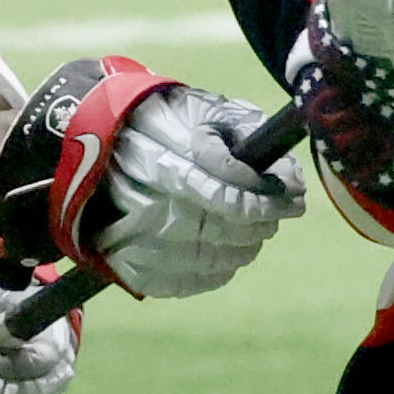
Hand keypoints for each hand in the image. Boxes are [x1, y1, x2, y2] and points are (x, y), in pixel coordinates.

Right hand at [94, 85, 304, 297]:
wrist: (99, 145)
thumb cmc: (162, 122)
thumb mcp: (202, 111)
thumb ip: (248, 136)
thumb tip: (291, 179)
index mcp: (159, 156)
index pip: (221, 193)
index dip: (263, 202)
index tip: (294, 200)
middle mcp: (141, 201)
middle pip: (214, 230)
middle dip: (256, 226)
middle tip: (278, 216)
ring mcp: (131, 237)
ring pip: (201, 259)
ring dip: (242, 251)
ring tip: (257, 234)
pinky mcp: (126, 264)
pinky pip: (179, 282)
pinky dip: (214, 274)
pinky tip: (229, 257)